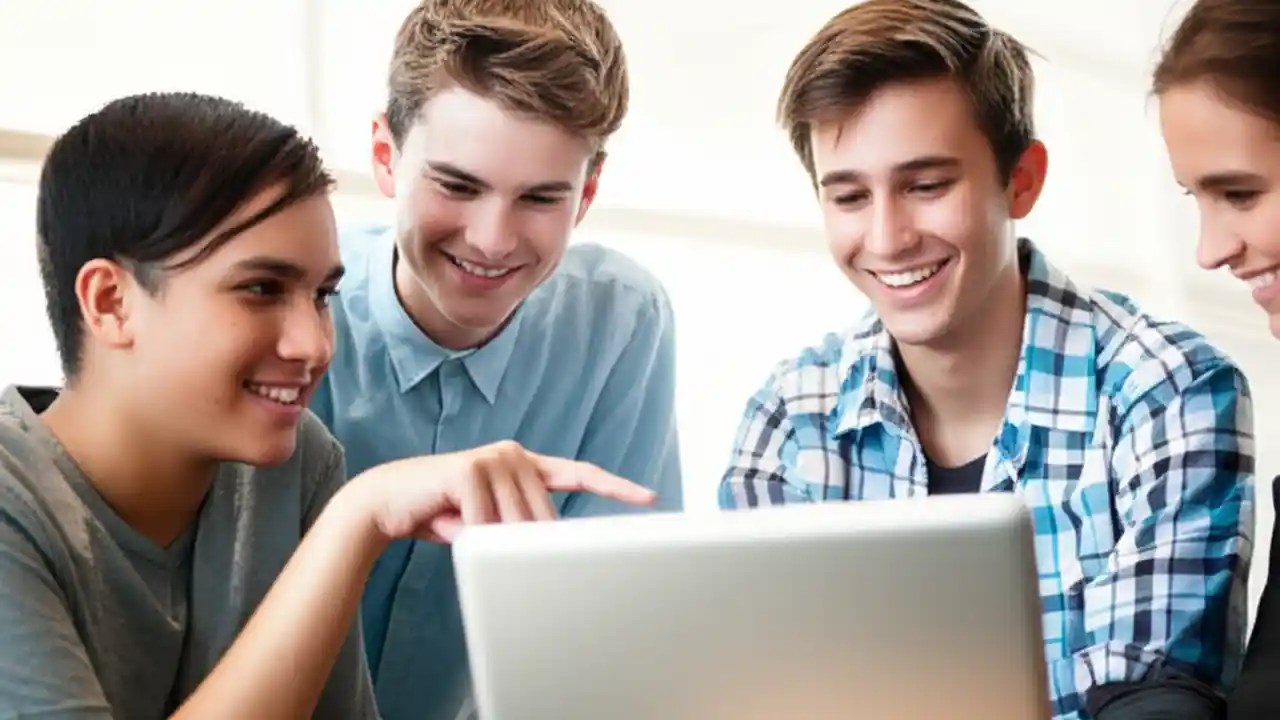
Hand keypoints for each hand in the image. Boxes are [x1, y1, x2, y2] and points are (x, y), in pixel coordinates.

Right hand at [354, 441, 657, 542]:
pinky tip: (451, 520)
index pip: (580, 474)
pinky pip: (487, 523)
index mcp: (526, 464)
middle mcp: (514, 454)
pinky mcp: (470, 470)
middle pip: (544, 517)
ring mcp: (493, 457)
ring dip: (489, 539)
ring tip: (462, 525)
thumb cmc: (445, 513)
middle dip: (519, 541)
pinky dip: (471, 534)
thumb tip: (553, 549)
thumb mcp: (492, 523)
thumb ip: (522, 525)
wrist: (390, 503)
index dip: (616, 487)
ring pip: (516, 524)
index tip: (649, 497)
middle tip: (486, 540)